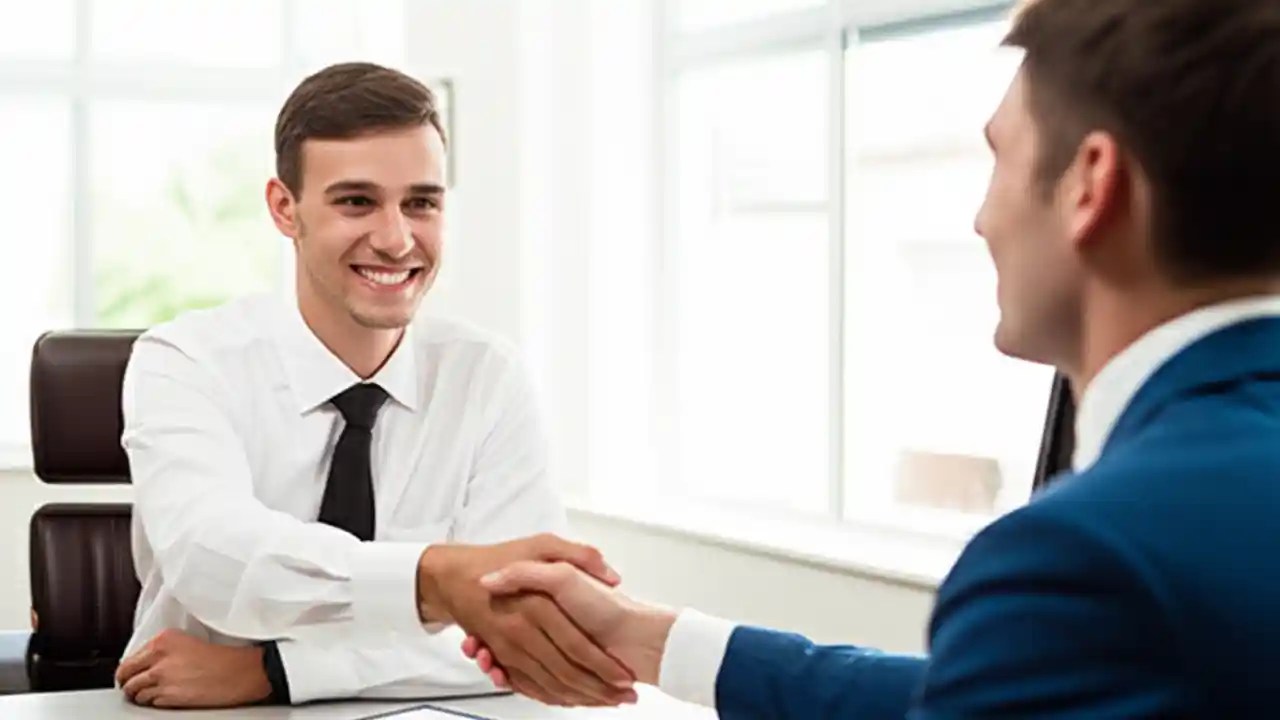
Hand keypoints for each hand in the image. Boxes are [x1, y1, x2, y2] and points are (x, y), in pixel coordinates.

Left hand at [115, 629, 271, 708]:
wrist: (240, 672)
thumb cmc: (222, 657)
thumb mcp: (188, 642)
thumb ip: (164, 649)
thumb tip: (146, 663)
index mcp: (164, 640)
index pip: (130, 657)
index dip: (129, 668)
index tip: (130, 672)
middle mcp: (159, 658)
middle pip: (126, 674)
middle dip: (126, 682)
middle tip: (129, 686)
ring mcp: (162, 678)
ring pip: (134, 691)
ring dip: (138, 694)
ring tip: (146, 694)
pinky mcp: (168, 697)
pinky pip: (149, 702)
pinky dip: (152, 702)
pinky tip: (162, 698)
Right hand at [417, 534, 637, 706]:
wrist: (452, 577)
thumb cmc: (498, 557)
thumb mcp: (543, 544)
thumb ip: (580, 555)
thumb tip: (611, 575)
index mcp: (537, 606)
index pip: (577, 647)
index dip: (603, 666)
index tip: (624, 677)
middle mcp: (521, 631)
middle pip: (565, 673)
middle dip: (597, 691)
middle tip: (621, 698)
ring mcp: (508, 648)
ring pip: (548, 685)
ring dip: (578, 698)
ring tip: (604, 703)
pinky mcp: (501, 658)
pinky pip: (526, 686)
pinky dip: (549, 696)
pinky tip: (569, 698)